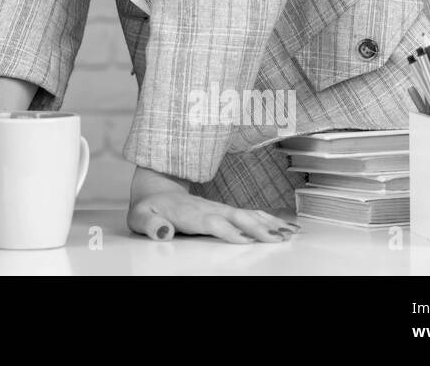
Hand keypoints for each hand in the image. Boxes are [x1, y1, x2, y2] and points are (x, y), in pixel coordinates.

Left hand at [126, 165, 298, 243]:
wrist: (156, 188)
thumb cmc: (149, 208)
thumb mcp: (140, 217)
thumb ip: (150, 225)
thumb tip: (163, 231)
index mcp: (188, 212)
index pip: (211, 221)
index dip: (228, 230)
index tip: (246, 239)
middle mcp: (207, 208)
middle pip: (235, 217)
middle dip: (256, 227)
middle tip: (277, 238)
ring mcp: (219, 208)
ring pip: (247, 215)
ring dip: (268, 223)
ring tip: (289, 233)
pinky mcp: (226, 211)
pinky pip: (250, 214)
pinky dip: (270, 220)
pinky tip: (286, 227)